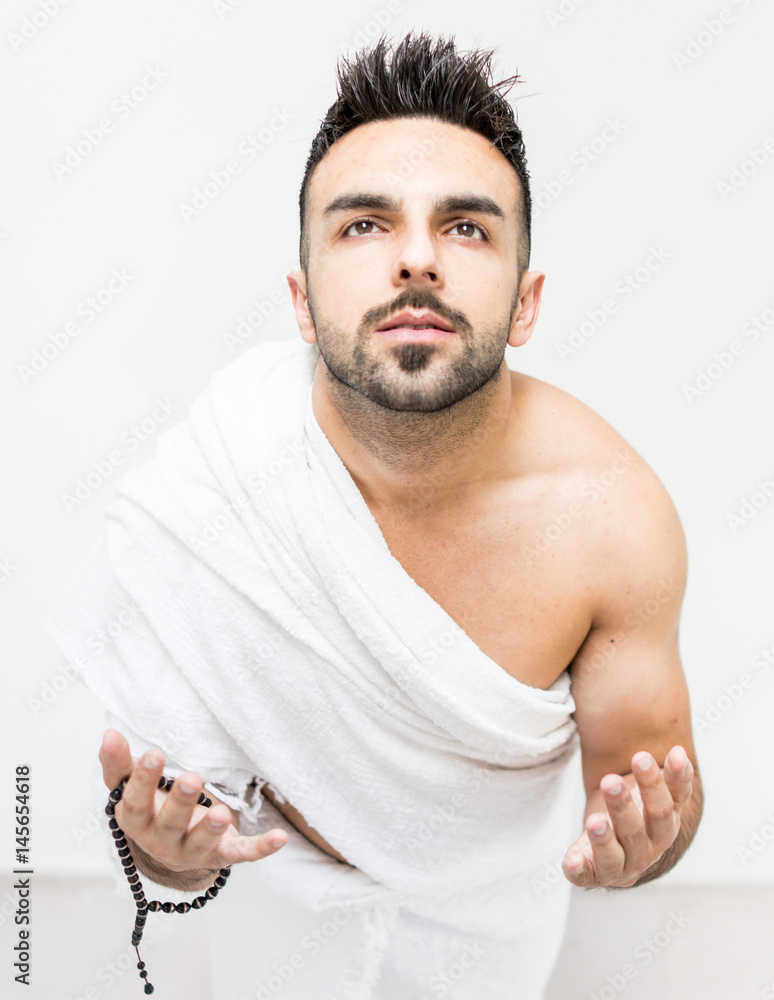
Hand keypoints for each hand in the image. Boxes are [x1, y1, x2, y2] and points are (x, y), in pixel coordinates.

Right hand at [99, 728, 287, 874]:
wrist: (172, 847)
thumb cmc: (151, 808)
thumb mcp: (131, 787)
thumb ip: (119, 764)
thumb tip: (108, 734)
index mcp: (138, 822)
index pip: (136, 803)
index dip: (143, 780)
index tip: (153, 754)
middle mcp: (163, 843)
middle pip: (170, 824)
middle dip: (181, 802)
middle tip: (192, 778)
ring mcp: (194, 851)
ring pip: (203, 843)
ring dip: (212, 828)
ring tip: (222, 812)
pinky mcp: (223, 855)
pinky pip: (242, 853)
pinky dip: (261, 848)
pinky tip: (280, 837)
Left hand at [562, 744, 693, 887]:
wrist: (623, 848)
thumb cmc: (641, 814)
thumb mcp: (658, 796)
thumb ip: (672, 777)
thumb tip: (680, 751)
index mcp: (664, 829)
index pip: (663, 808)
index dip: (654, 784)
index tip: (641, 757)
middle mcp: (645, 852)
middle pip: (636, 830)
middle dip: (622, 806)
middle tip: (611, 781)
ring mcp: (619, 867)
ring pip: (613, 856)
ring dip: (604, 839)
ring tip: (594, 819)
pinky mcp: (593, 875)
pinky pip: (584, 877)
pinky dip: (578, 869)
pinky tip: (572, 861)